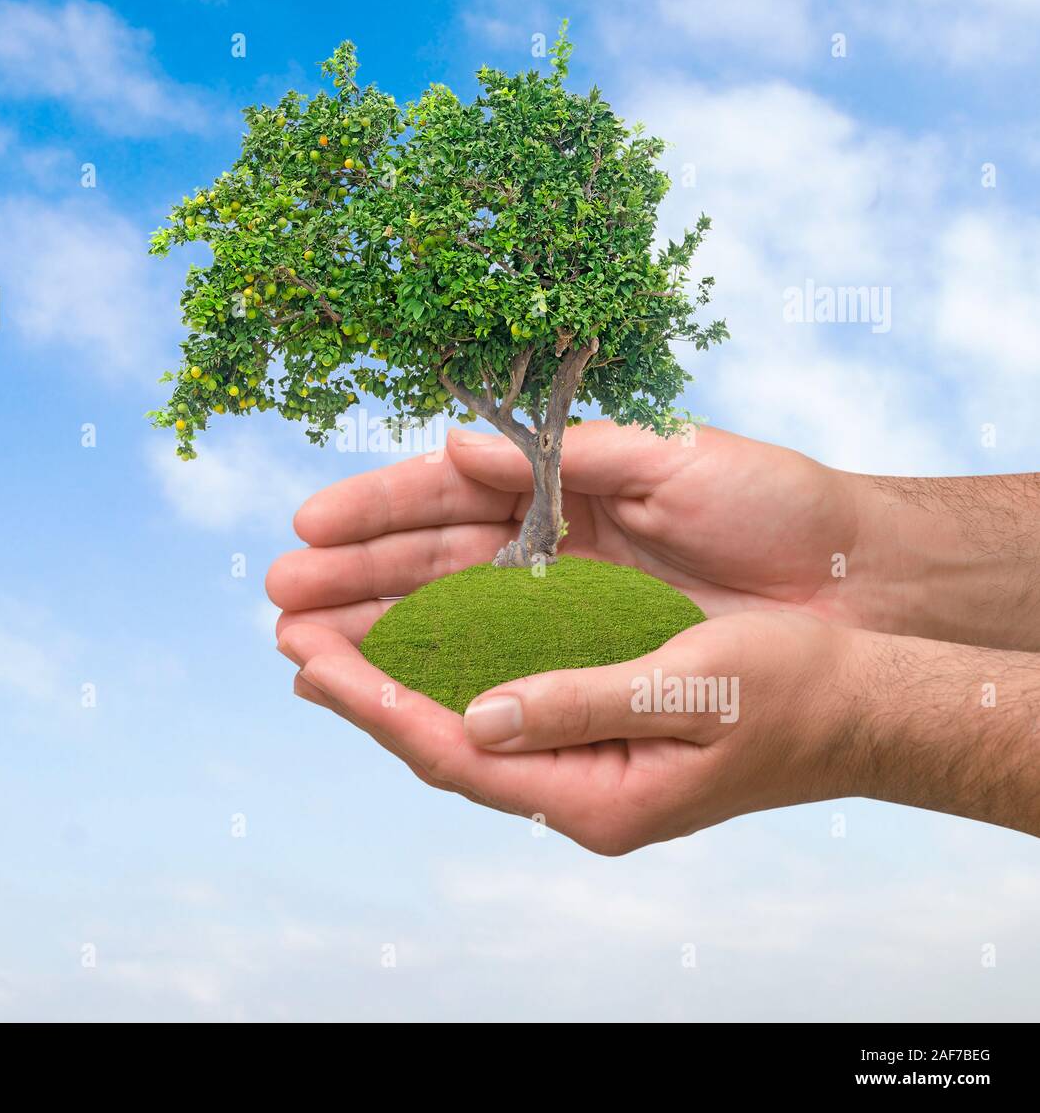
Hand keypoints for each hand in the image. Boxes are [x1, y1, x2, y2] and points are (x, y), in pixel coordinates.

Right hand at [267, 422, 870, 640]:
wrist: (852, 579)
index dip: (374, 509)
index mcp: (555, 488)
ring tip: (302, 644)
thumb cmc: (769, 502)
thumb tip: (453, 446)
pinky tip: (381, 683)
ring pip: (447, 621)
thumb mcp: (668, 455)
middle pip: (427, 564)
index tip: (306, 526)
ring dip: (374, 631)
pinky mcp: (587, 660)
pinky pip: (498, 668)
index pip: (444, 496)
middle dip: (350, 580)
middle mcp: (545, 549)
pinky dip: (439, 675)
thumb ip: (560, 456)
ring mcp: (560, 608)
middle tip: (278, 599)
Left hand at [276, 610, 857, 853]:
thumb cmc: (793, 694)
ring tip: (325, 633)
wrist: (861, 704)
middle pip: (442, 736)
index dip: (377, 703)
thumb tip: (478, 716)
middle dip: (364, 683)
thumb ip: (581, 706)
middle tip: (290, 636)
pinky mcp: (596, 717)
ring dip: (397, 668)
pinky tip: (415, 633)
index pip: (456, 754)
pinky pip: (502, 694)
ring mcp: (584, 755)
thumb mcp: (691, 693)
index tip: (309, 661)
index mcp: (594, 794)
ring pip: (464, 712)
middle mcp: (576, 785)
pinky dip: (450, 660)